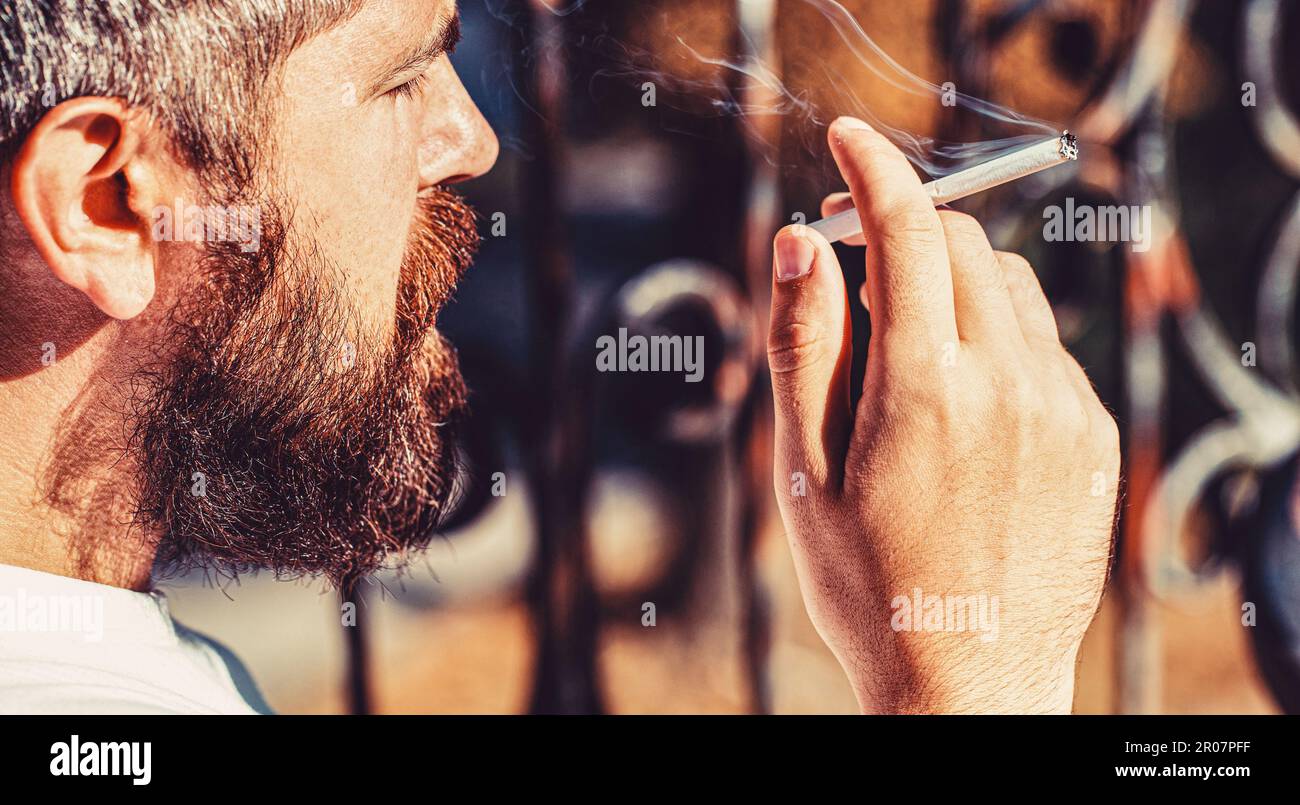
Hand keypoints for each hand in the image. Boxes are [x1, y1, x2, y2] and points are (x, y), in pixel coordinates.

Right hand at [768, 117, 1118, 713]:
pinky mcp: (1090, 435)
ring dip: (952, 283)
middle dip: (903, 230)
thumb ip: (804, 345)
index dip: (873, 169)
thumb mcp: (803, 470)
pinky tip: (961, 401)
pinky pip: (1044, 343)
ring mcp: (1061, 409)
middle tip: (853, 267)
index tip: (846, 139)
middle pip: (961, 244)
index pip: (905, 231)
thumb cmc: (867, 582)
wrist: (968, 680)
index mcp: (924, 389)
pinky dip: (996, 336)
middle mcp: (1008, 384)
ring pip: (1009, 286)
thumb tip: (805, 241)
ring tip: (906, 352)